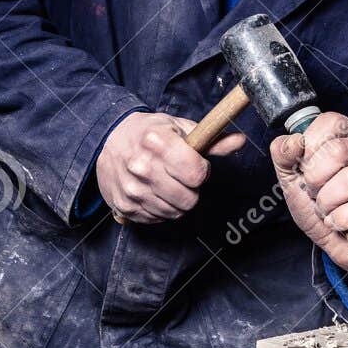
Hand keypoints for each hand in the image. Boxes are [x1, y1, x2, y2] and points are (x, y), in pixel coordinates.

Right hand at [96, 111, 247, 222]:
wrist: (108, 139)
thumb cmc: (149, 133)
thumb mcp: (180, 128)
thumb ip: (211, 140)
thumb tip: (240, 141)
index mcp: (157, 142)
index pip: (196, 174)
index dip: (201, 171)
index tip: (194, 164)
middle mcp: (141, 167)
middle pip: (188, 199)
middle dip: (190, 189)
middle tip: (179, 175)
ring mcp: (131, 189)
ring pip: (174, 213)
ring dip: (176, 201)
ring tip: (165, 182)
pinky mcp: (124, 206)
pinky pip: (157, 219)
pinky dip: (159, 208)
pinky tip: (153, 191)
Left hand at [271, 112, 347, 283]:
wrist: (335, 242)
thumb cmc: (319, 205)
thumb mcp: (292, 177)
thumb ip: (283, 153)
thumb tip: (294, 141)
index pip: (332, 122)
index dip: (310, 148)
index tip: (306, 169)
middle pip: (338, 151)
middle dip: (316, 181)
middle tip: (317, 194)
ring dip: (328, 203)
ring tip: (329, 211)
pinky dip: (344, 220)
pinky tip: (341, 223)